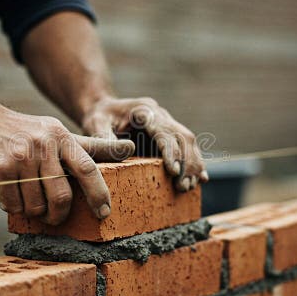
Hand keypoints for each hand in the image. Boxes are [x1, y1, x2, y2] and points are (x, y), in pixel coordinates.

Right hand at [0, 106, 134, 224]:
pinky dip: (11, 206)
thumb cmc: (25, 132)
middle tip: (54, 217)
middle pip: (62, 196)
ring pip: (35, 206)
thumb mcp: (58, 133)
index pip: (88, 169)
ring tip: (25, 196)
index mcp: (61, 137)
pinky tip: (7, 191)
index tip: (104, 213)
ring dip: (32, 210)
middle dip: (58, 214)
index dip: (98, 194)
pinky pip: (13, 205)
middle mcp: (42, 145)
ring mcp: (19, 157)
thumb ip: (91, 147)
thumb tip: (130, 148)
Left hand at [81, 97, 207, 190]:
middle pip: (183, 137)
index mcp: (145, 110)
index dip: (171, 151)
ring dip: (192, 165)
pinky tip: (200, 179)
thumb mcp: (96, 124)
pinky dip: (195, 163)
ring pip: (189, 143)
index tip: (173, 171)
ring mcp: (168, 123)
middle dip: (186, 163)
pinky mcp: (169, 134)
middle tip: (182, 186)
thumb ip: (106, 138)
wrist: (104, 108)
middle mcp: (161, 115)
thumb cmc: (99, 116)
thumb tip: (124, 153)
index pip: (164, 131)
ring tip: (188, 187)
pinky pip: (187, 147)